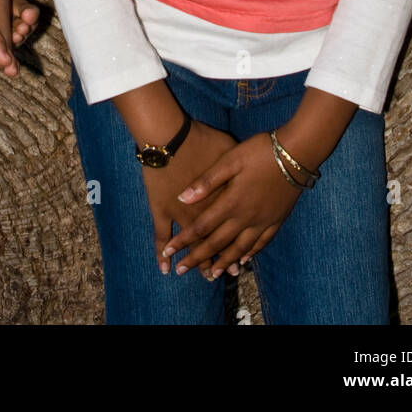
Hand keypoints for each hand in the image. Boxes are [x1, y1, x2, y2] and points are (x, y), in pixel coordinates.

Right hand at [139, 120, 239, 277]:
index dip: (236, 250)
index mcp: (224, 201)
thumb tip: (250, 177)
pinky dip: (161, 253)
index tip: (239, 266)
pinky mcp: (162, 210)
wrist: (170, 135)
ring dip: (197, 261)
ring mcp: (182, 215)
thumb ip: (238, 169)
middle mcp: (205, 214)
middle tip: (220, 276)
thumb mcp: (229, 151)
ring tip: (203, 276)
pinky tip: (164, 268)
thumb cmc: (201, 139)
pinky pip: (161, 236)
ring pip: (192, 245)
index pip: (232, 231)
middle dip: (218, 261)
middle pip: (214, 243)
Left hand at [163, 131, 303, 277]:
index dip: (184, 240)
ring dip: (223, 262)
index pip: (202, 227)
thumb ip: (207, 181)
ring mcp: (263, 221)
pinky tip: (243, 261)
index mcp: (232, 202)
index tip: (168, 252)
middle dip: (197, 258)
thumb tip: (183, 198)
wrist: (297, 153)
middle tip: (181, 271)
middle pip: (217, 243)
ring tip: (210, 274)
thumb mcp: (231, 159)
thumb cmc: (260, 151)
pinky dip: (250, 254)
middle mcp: (246, 217)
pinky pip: (261, 243)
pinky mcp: (277, 220)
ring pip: (239, 249)